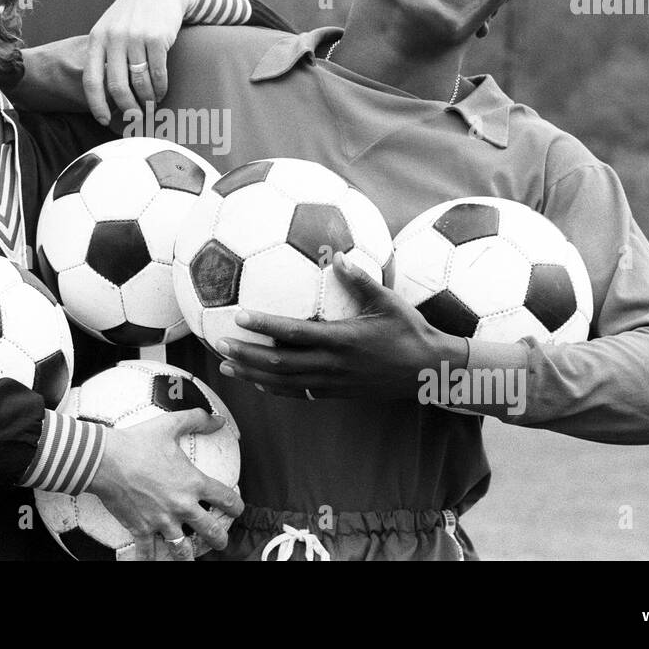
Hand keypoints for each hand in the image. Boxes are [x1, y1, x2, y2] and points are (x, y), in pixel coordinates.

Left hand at [82, 0, 194, 124]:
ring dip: (147, 99)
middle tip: (135, 117)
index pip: (92, 79)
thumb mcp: (110, 30)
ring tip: (150, 104)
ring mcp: (136, 37)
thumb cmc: (132, 15)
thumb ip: (105, 56)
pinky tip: (161, 92)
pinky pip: (158, 73)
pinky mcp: (158, 38)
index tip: (104, 120)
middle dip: (127, 107)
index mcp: (98, 39)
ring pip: (140, 82)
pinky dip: (160, 88)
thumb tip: (105, 96)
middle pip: (117, 86)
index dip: (97, 104)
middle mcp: (114, 38)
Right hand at [88, 409, 242, 560]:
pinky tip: (151, 564)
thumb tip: (218, 419)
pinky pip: (147, 553)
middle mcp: (182, 506)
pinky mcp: (141, 528)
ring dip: (188, 556)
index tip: (237, 508)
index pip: (226, 499)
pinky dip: (148, 560)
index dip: (236, 506)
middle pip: (210, 531)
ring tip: (190, 558)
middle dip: (219, 538)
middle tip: (220, 540)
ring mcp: (162, 520)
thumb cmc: (137, 442)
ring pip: (183, 548)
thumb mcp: (170, 425)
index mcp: (193, 483)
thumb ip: (197, 419)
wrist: (105, 460)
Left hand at [216, 252, 467, 398]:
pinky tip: (257, 381)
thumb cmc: (410, 332)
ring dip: (252, 374)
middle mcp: (332, 364)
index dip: (264, 325)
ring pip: (283, 382)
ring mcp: (332, 382)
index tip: (239, 316)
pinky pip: (298, 393)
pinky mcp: (335, 393)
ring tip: (226, 366)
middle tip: (219, 343)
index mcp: (341, 340)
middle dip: (247, 354)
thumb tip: (338, 254)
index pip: (293, 332)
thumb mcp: (388, 301)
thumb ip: (361, 279)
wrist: (429, 373)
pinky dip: (273, 387)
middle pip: (279, 363)